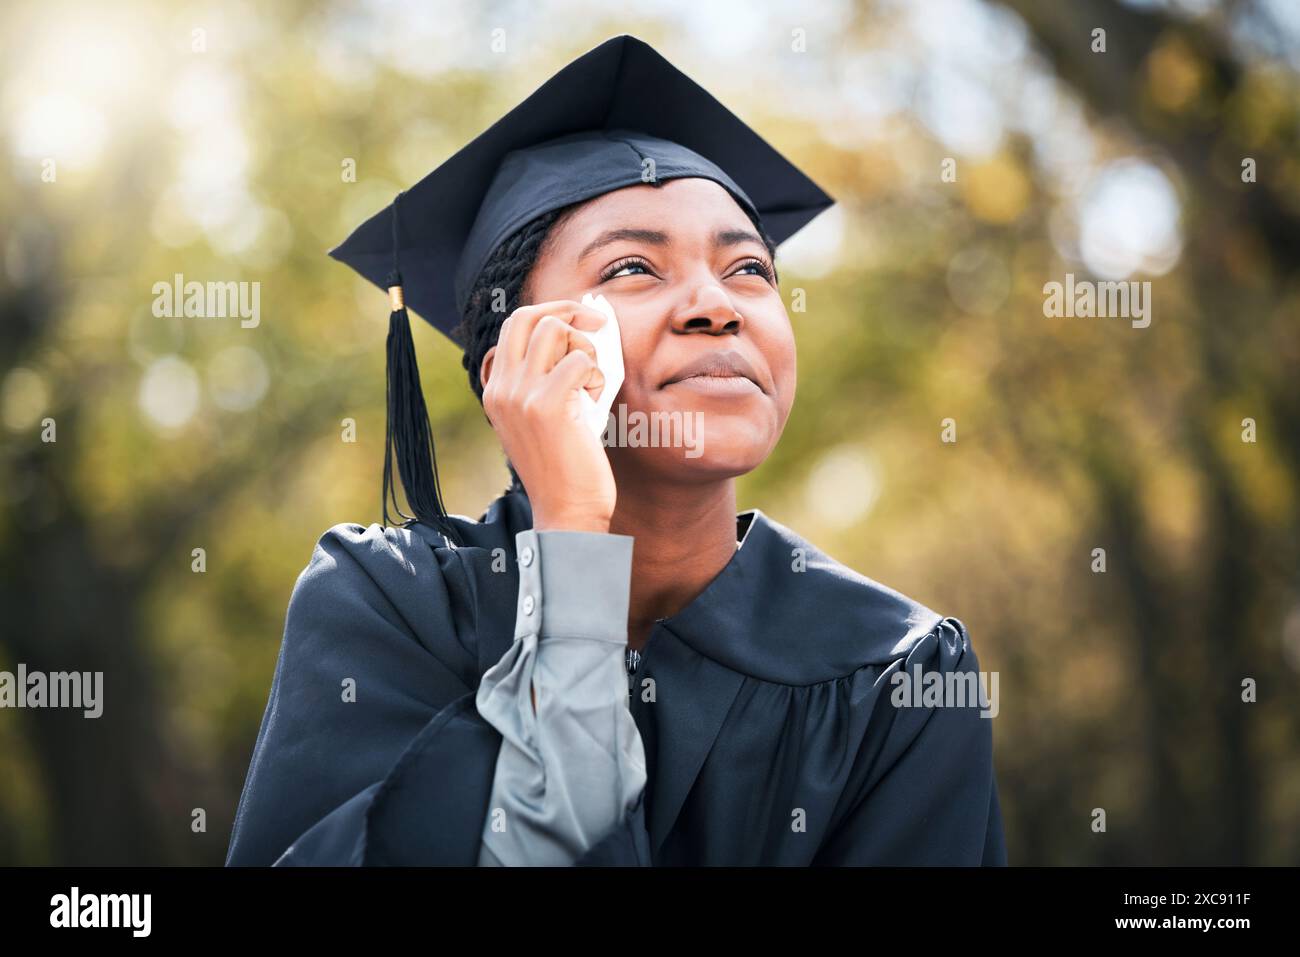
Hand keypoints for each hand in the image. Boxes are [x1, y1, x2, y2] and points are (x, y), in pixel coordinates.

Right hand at [481, 299, 615, 533]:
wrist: (567, 512)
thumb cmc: (565, 467)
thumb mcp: (542, 417)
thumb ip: (545, 379)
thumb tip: (575, 330)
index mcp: (495, 391)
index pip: (513, 326)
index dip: (549, 313)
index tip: (579, 320)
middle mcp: (501, 389)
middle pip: (527, 316)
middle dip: (567, 310)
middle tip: (598, 323)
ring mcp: (520, 395)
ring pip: (554, 330)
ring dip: (585, 348)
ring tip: (592, 382)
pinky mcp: (547, 404)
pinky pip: (580, 360)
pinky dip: (597, 375)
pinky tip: (595, 402)